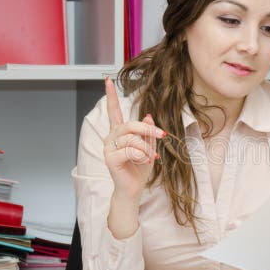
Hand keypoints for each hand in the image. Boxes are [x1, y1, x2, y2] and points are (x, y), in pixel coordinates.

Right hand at [103, 77, 165, 200]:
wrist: (134, 188)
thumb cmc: (139, 168)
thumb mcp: (148, 147)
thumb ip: (147, 132)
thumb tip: (149, 116)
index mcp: (119, 132)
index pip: (114, 111)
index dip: (110, 96)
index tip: (108, 80)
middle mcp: (111, 137)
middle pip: (129, 124)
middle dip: (147, 128)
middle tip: (161, 134)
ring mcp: (109, 148)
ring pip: (131, 138)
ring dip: (146, 147)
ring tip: (153, 156)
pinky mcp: (110, 158)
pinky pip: (129, 150)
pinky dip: (142, 155)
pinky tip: (146, 161)